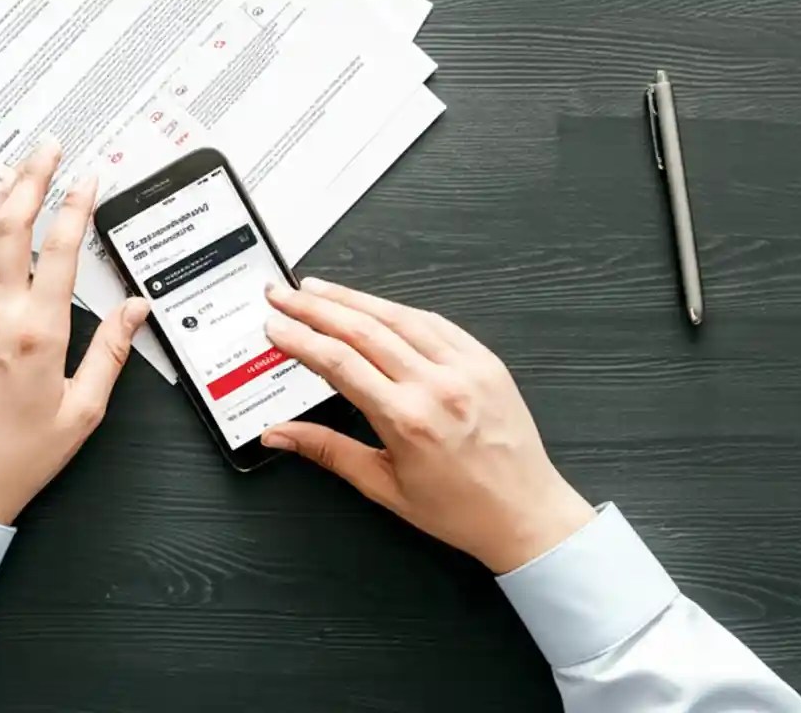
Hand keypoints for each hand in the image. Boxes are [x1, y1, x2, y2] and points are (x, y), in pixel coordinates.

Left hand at [0, 140, 150, 523]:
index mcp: (38, 335)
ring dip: (1, 193)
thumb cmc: (23, 452)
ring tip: (19, 163)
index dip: (75, 207)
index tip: (89, 178)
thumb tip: (135, 310)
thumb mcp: (85, 410)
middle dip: (32, 179)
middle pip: (11, 227)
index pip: (58, 252)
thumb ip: (112, 353)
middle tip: (50, 147)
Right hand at [261, 279, 594, 573]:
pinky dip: (399, 309)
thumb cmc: (459, 510)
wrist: (525, 513)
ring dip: (353, 298)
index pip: (339, 363)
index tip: (275, 325)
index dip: (300, 338)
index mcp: (407, 420)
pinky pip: (436, 322)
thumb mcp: (383, 486)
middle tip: (283, 293)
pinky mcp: (485, 361)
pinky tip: (374, 303)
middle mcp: (436, 386)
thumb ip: (327, 451)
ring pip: (398, 317)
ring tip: (317, 288)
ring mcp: (465, 368)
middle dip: (315, 307)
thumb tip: (278, 435)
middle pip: (362, 330)